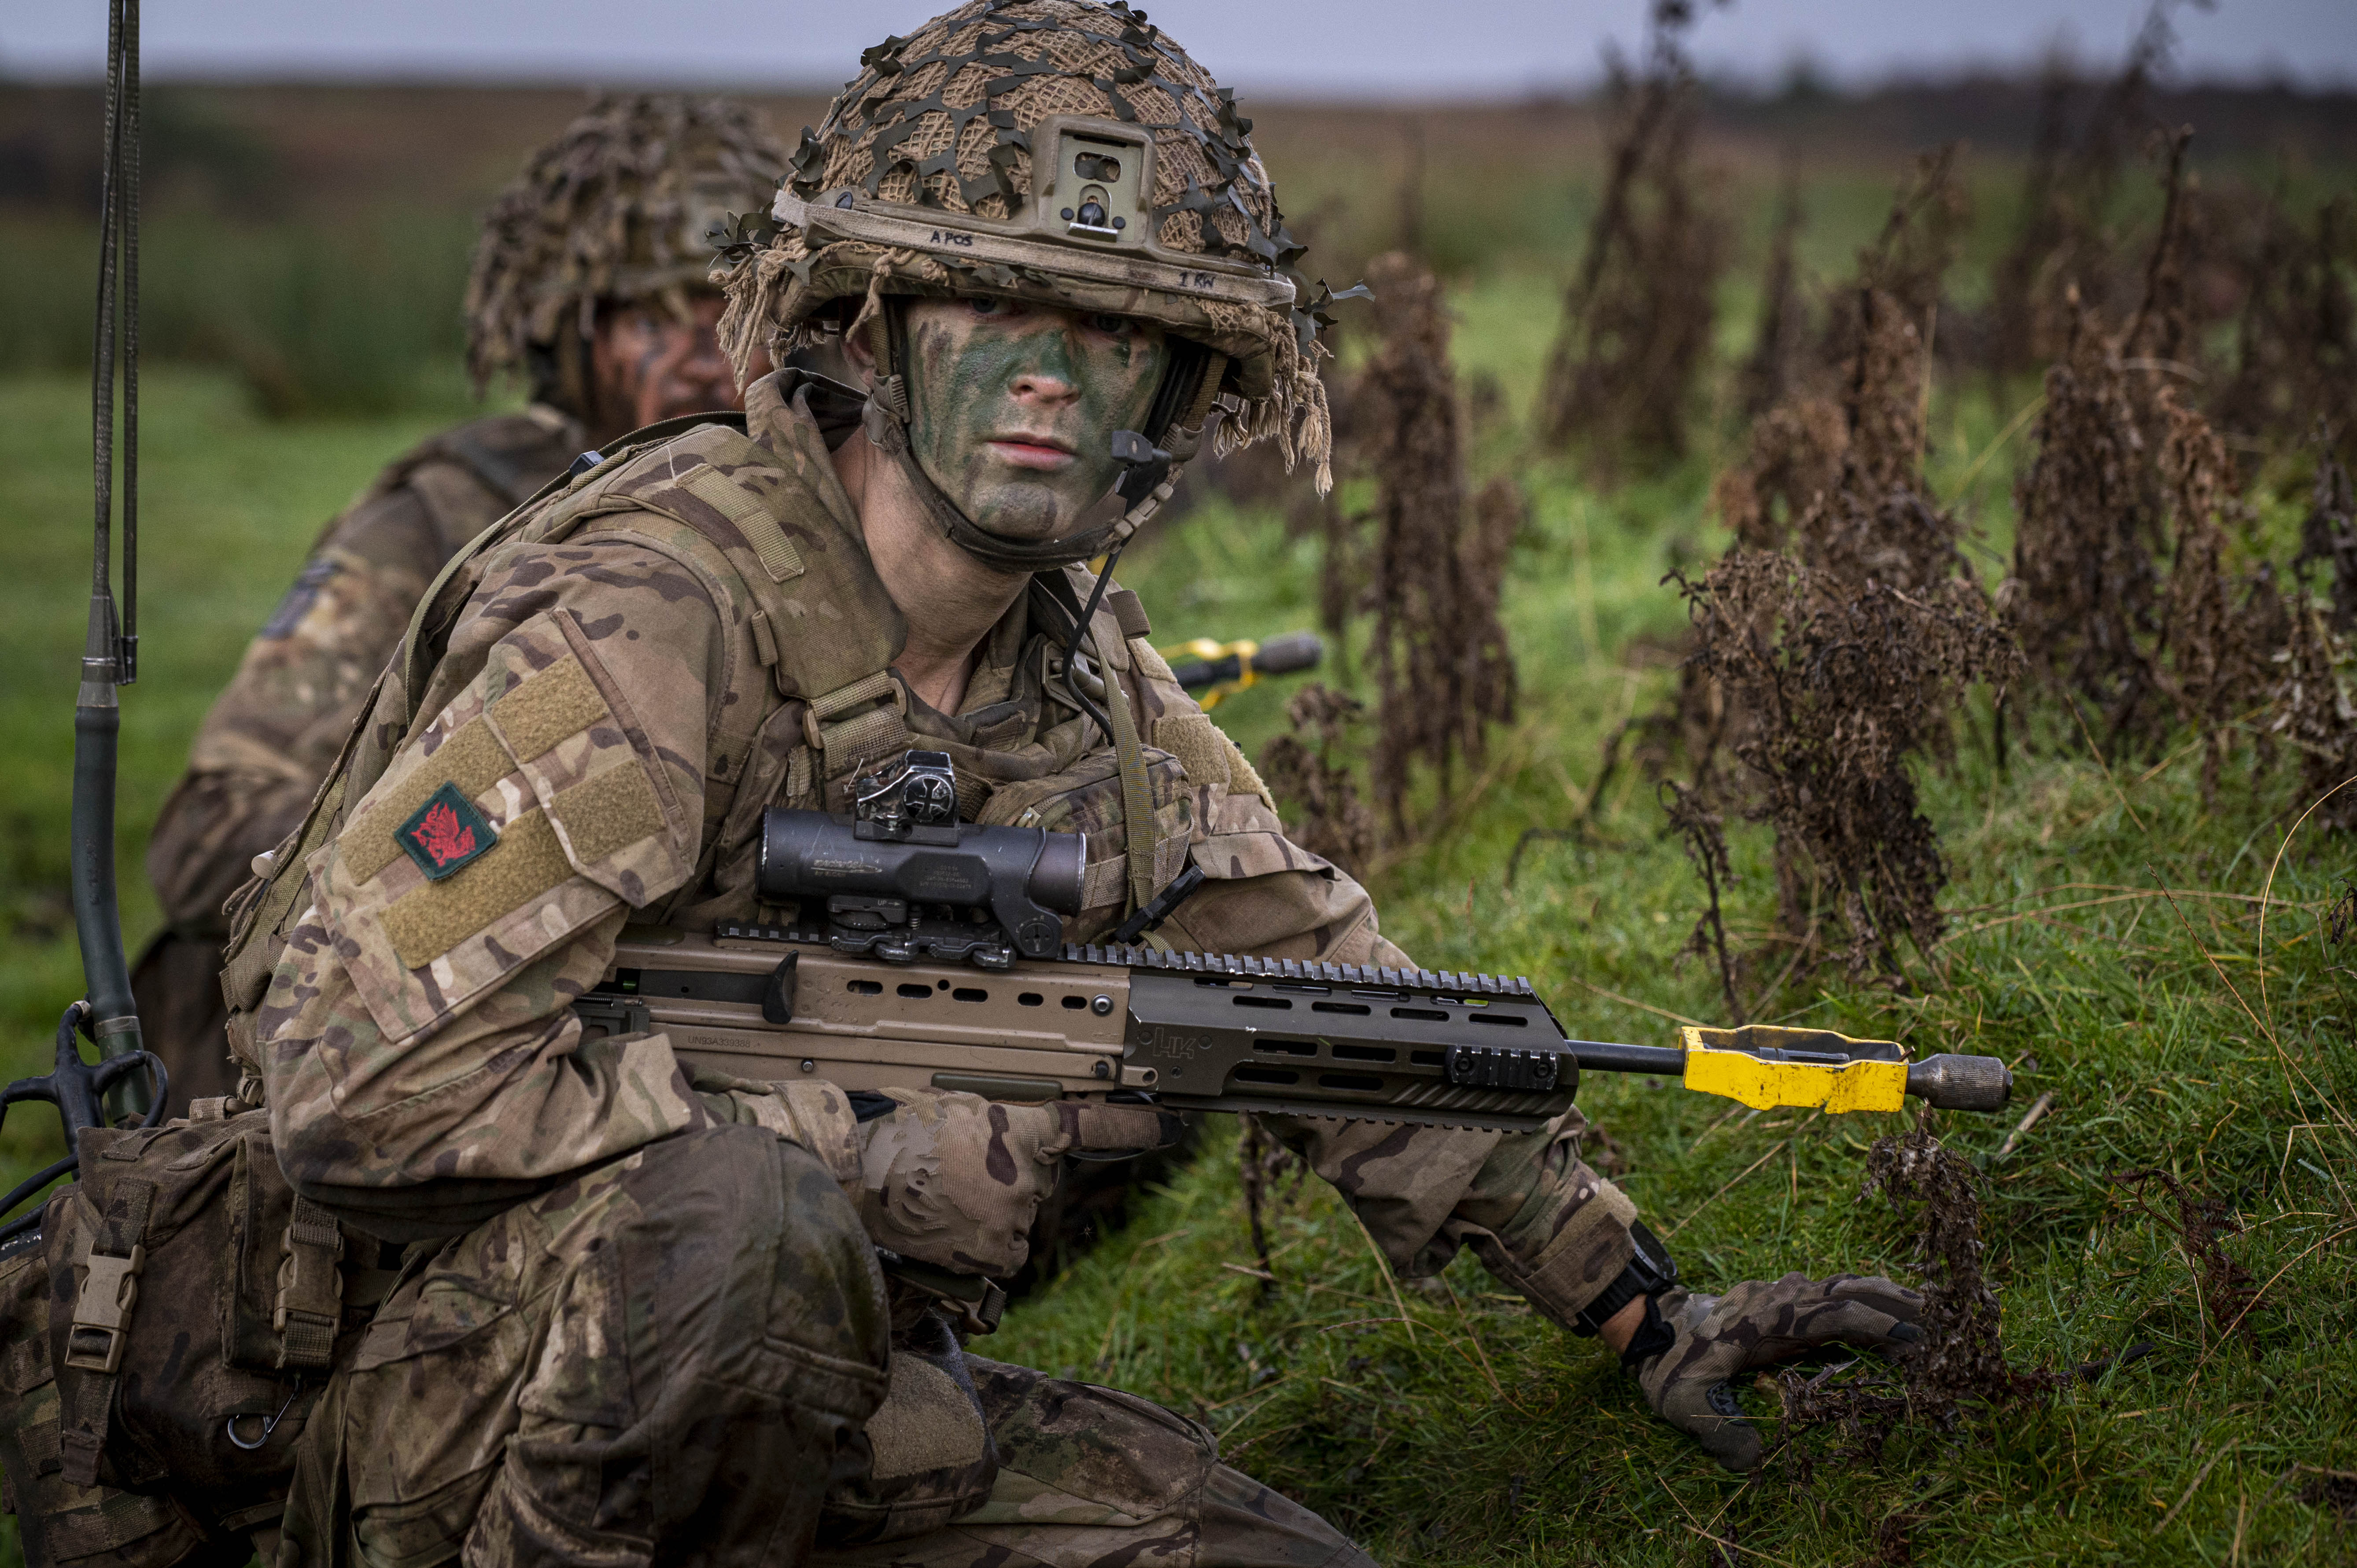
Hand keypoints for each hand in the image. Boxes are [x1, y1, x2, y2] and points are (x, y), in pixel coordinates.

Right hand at [852, 1089, 1181, 1276]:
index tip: (1167, 1125)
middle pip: (1032, 1184)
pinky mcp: (994, 1257)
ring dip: (984, 1217)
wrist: (853, 1181)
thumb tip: (1006, 1134)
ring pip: (1013, 1223)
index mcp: (1019, 1128)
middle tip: (948, 1172)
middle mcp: (1028, 1176)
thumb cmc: (890, 1140)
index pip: (1089, 1126)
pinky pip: (998, 1257)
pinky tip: (941, 1232)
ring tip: (935, 1201)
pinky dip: (975, 1250)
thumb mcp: (949, 1108)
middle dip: (1001, 1181)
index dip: (1131, 1128)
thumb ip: (993, 1120)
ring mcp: (1013, 1221)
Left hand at [1627, 1272, 1924, 1470]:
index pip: (1829, 1316)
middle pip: (1848, 1293)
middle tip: (1945, 1318)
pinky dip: (1865, 1302)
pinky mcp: (1783, 1302)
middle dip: (1896, 1304)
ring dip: (1886, 1297)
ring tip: (1931, 1312)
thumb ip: (1718, 1430)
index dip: (1872, 1325)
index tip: (1912, 1340)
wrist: (1647, 1326)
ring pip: (1843, 1288)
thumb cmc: (1669, 1366)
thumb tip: (1752, 1462)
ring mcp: (1782, 1296)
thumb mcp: (1685, 1403)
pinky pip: (1831, 1296)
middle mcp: (1781, 1300)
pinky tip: (1890, 1315)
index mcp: (1766, 1320)